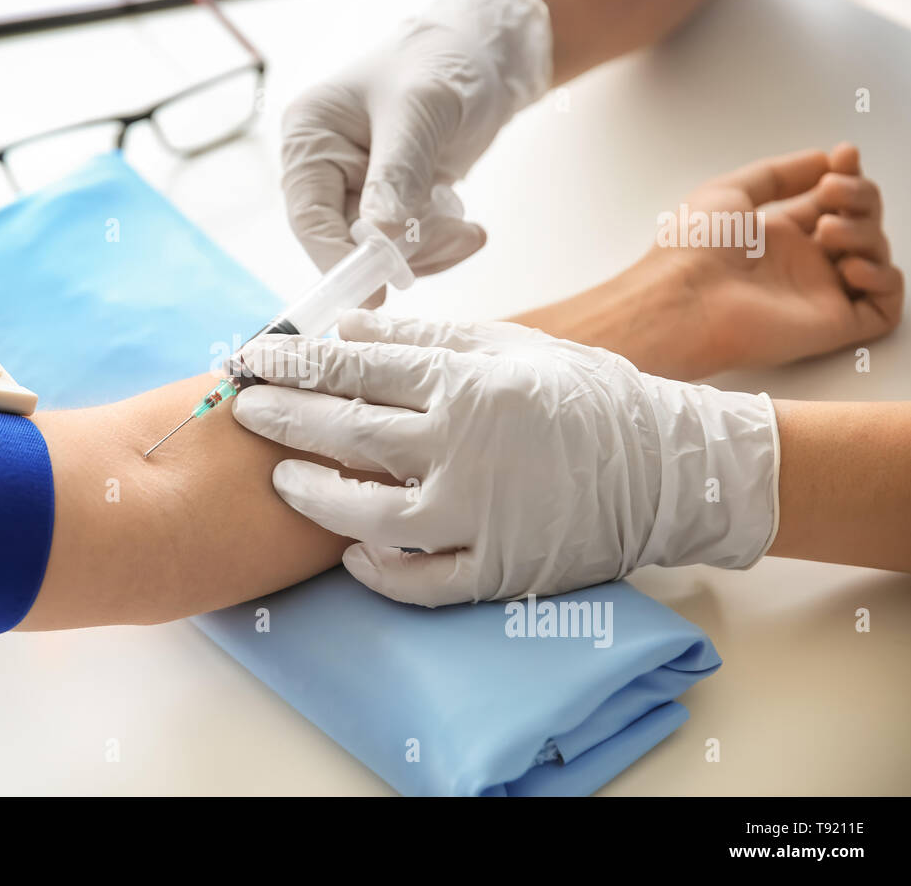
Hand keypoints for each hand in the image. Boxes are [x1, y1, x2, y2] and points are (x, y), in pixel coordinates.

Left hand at [233, 314, 778, 604]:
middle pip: (349, 432)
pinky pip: (421, 580)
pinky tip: (351, 554)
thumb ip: (427, 337)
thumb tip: (345, 330)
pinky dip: (380, 571)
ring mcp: (482, 514)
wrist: (669, 466)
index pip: (358, 368)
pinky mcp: (501, 569)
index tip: (250, 358)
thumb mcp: (513, 346)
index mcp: (471, 382)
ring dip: (315, 496)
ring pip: (370, 512)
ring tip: (281, 480)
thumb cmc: (587, 395)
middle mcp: (467, 447)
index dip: (294, 362)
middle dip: (283, 418)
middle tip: (241, 410)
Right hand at [280, 0, 551, 300]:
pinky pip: (405, 249)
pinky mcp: (390, 205)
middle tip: (457, 237)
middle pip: (346, 241)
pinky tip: (467, 228)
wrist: (486, 55)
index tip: (374, 290)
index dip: (337, 258)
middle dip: (402, 251)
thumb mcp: (421, 110)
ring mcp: (357, 189)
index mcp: (310, 135)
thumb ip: (398, 172)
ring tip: (468, 228)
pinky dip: (437, 247)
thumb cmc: (444, 61)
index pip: (309, 214)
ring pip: (380, 253)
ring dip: (428, 249)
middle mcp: (325, 167)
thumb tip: (377, 235)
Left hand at [651, 143, 901, 374]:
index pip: (832, 202)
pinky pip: (883, 307)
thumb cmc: (692, 250)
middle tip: (832, 191)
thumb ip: (778, 173)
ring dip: (865, 232)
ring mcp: (818, 294)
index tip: (844, 155)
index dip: (847, 176)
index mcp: (776, 235)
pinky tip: (850, 266)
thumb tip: (821, 160)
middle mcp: (800, 264)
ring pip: (875, 256)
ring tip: (827, 230)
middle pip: (860, 223)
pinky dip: (883, 279)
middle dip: (860, 196)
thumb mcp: (729, 191)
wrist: (684, 299)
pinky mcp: (832, 325)